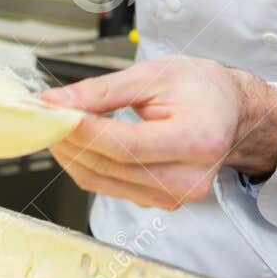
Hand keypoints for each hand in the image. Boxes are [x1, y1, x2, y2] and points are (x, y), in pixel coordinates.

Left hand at [41, 57, 276, 210]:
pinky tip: (80, 143)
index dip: (85, 132)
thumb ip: (103, 91)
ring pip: (104, 182)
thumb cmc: (201, 89)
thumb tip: (58, 102)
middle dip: (70, 141)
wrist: (231, 112)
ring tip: (58, 125)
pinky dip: (89, 165)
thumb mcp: (154, 74)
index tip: (54, 112)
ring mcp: (177, 196)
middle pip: (112, 167)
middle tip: (46, 115)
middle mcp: (191, 178)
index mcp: (198, 140)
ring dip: (73, 155)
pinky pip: (111, 188)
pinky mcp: (162, 202)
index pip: (127, 146)